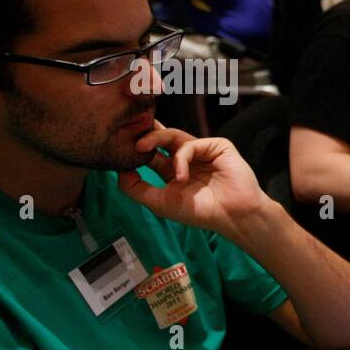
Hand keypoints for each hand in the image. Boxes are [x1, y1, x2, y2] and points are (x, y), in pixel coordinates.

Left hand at [117, 123, 271, 239]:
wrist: (233, 215)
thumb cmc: (201, 212)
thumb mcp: (160, 203)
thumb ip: (136, 189)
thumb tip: (119, 170)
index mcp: (173, 170)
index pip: (151, 151)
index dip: (135, 147)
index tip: (116, 146)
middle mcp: (187, 158)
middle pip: (160, 137)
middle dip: (142, 134)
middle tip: (126, 136)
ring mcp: (202, 150)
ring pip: (172, 135)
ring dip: (154, 140)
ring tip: (141, 149)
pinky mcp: (217, 146)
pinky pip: (191, 144)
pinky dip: (181, 159)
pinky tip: (182, 177)